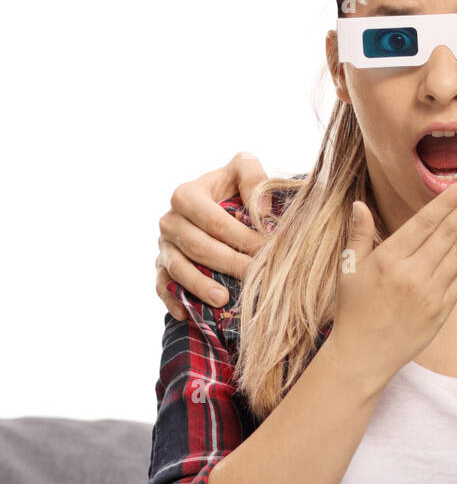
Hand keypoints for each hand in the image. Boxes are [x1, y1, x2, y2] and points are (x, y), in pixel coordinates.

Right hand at [156, 152, 270, 319]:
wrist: (217, 204)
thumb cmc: (234, 188)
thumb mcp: (243, 170)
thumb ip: (253, 176)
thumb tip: (262, 210)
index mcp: (187, 194)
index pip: (214, 221)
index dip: (241, 237)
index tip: (268, 250)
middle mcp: (170, 220)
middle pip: (198, 246)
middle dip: (229, 263)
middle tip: (256, 275)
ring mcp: (163, 245)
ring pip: (177, 268)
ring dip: (199, 285)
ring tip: (223, 299)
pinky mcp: (161, 266)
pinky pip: (162, 285)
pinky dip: (172, 299)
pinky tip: (186, 313)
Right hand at [328, 180, 456, 387]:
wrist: (364, 354)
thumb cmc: (354, 309)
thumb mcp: (349, 269)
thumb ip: (359, 235)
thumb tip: (359, 204)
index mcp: (388, 259)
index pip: (423, 224)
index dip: (446, 203)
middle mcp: (411, 274)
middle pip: (447, 234)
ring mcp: (430, 293)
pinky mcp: (442, 310)